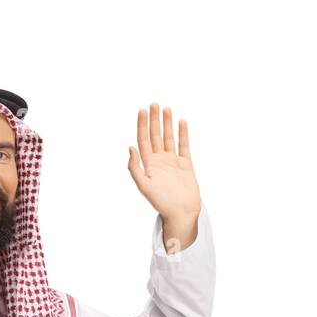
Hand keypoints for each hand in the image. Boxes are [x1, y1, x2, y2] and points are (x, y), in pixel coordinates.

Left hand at [128, 102, 200, 248]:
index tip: (142, 111)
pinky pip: (184, 145)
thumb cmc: (162, 202)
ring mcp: (173, 162)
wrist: (181, 212)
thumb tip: (130, 147)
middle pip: (155, 136)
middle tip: (154, 104)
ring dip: (167, 124)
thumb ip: (135, 167)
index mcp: (149, 165)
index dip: (142, 126)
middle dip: (154, 120)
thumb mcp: (144, 186)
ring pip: (168, 138)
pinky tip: (181, 122)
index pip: (143, 140)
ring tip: (166, 109)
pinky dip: (182, 133)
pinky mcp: (186, 164)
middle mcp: (160, 161)